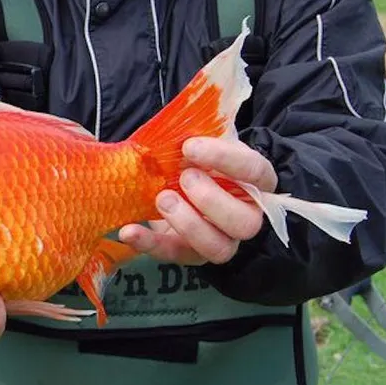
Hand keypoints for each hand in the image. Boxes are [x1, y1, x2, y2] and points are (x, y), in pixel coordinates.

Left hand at [119, 136, 277, 264]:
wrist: (176, 179)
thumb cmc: (195, 158)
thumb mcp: (200, 140)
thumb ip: (195, 133)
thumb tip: (174, 130)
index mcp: (255, 182)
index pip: (256, 172)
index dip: (226, 159)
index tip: (190, 146)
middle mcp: (245, 216)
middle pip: (245, 223)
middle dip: (211, 200)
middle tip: (183, 177)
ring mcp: (220, 239)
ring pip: (218, 248)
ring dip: (188, 224)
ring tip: (162, 198)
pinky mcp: (190, 252)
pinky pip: (175, 255)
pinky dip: (150, 244)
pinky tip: (129, 230)